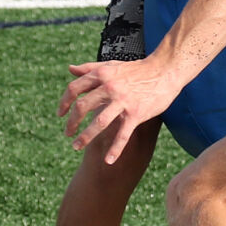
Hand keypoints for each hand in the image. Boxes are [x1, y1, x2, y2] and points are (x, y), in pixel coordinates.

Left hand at [60, 57, 178, 163]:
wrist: (165, 70)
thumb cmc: (137, 69)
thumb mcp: (111, 65)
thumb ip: (90, 68)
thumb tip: (70, 69)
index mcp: (102, 75)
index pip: (74, 89)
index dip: (64, 102)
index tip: (61, 114)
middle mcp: (109, 87)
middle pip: (82, 107)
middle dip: (72, 123)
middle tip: (67, 134)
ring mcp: (123, 101)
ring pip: (99, 123)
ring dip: (85, 137)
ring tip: (75, 146)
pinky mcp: (136, 113)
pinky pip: (123, 134)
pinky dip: (115, 149)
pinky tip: (108, 161)